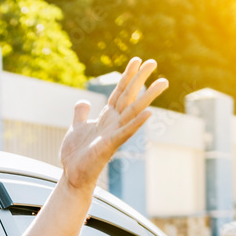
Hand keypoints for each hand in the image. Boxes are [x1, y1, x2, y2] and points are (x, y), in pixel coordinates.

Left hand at [59, 58, 167, 192]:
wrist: (73, 175)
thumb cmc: (77, 154)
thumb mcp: (77, 127)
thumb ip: (81, 114)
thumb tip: (83, 101)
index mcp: (106, 117)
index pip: (119, 92)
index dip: (127, 76)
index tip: (137, 60)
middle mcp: (113, 123)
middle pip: (129, 96)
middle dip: (140, 79)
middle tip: (153, 61)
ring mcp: (114, 133)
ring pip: (133, 111)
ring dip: (148, 96)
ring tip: (163, 82)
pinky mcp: (110, 145)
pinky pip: (125, 132)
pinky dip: (136, 123)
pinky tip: (149, 113)